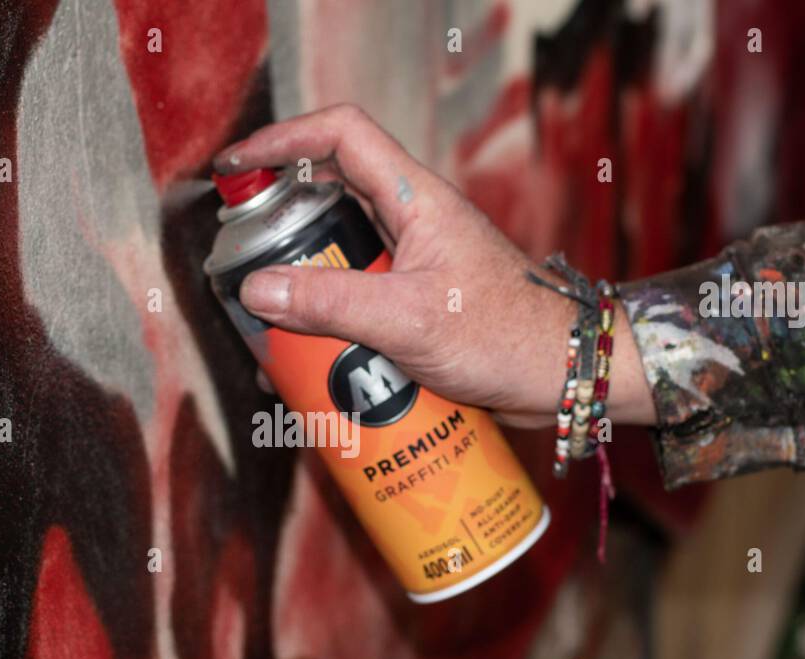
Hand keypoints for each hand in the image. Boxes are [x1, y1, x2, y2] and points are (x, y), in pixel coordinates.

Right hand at [213, 104, 654, 428]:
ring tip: (276, 330)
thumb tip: (258, 288)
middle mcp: (413, 222)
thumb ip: (332, 304)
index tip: (237, 166)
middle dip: (283, 232)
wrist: (568, 376)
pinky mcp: (417, 304)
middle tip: (247, 267)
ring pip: (340, 258)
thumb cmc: (509, 336)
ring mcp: (415, 264)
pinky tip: (317, 364)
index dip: (283, 139)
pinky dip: (332, 327)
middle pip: (328, 200)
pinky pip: (359, 302)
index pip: (341, 136)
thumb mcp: (410, 320)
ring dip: (305, 291)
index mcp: (416, 200)